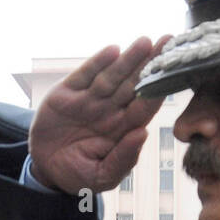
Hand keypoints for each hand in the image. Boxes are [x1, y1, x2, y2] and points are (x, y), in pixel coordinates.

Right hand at [28, 36, 170, 194]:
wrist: (44, 168)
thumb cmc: (78, 174)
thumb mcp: (101, 177)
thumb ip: (123, 159)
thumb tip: (143, 134)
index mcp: (122, 129)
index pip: (144, 106)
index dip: (159, 88)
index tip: (175, 71)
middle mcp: (109, 110)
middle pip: (133, 84)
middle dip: (150, 63)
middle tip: (169, 41)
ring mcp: (89, 100)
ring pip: (112, 76)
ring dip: (129, 59)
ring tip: (145, 42)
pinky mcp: (67, 93)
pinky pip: (85, 75)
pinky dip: (98, 63)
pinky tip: (113, 50)